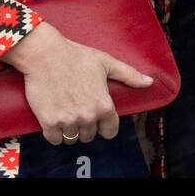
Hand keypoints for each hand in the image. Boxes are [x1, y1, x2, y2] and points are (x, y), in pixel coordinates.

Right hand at [2, 21, 153, 145]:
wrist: (45, 55)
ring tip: (67, 112)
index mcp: (104, 105)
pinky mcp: (49, 122)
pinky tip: (55, 119)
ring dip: (70, 130)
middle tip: (79, 108)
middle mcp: (87, 116)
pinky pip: (54, 140)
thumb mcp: (106, 62)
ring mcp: (68, 121)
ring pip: (72, 139)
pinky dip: (54, 133)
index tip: (98, 118)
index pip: (110, 131)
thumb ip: (129, 75)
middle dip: (86, 125)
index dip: (105, 125)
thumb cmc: (76, 56)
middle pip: (90, 136)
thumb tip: (149, 82)